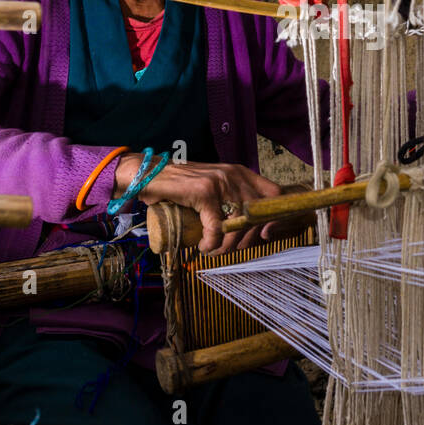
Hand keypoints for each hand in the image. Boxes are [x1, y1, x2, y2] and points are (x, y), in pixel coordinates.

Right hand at [117, 155, 284, 254]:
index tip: (263, 235)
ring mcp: (220, 182)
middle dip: (246, 239)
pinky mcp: (204, 192)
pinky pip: (217, 228)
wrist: (149, 174)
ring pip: (237, 224)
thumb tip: (252, 228)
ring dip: (228, 246)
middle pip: (257, 214)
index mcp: (240, 173)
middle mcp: (234, 175)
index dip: (273, 217)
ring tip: (214, 251)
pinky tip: (205, 247)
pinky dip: (212, 243)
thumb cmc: (181, 187)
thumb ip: (231, 198)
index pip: (273, 194)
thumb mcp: (213, 188)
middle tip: (230, 249)